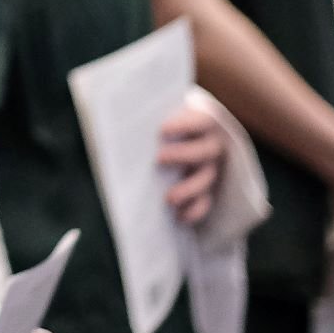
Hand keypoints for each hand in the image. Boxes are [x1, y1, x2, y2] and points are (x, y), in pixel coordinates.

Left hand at [157, 103, 225, 225]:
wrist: (188, 136)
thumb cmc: (168, 122)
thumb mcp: (165, 115)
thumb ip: (151, 118)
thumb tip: (121, 119)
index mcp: (204, 122)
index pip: (200, 121)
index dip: (184, 125)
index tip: (162, 130)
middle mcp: (212, 145)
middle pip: (204, 151)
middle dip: (183, 155)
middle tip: (159, 158)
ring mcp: (212, 168)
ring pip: (206, 179)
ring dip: (189, 190)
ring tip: (169, 199)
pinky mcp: (209, 189)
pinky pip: (206, 202)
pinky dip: (195, 210)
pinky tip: (179, 217)